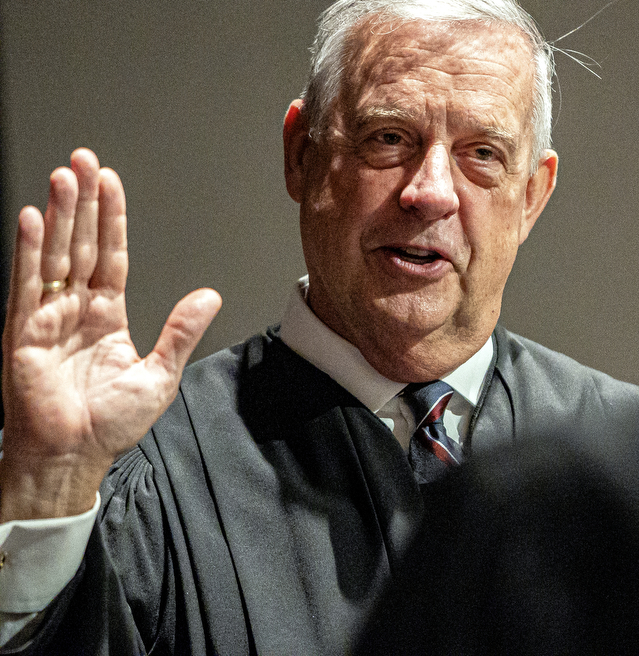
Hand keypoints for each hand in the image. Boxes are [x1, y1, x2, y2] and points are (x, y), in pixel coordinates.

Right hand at [0, 149, 221, 520]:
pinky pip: (27, 284)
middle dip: (84, 202)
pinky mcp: (24, 333)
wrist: (74, 456)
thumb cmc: (110, 424)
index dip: (112, 219)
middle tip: (85, 160)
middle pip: (81, 244)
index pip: (111, 255)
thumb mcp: (160, 373)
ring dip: (60, 215)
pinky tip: (35, 219)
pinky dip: (31, 251)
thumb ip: (181, 330)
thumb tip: (209, 296)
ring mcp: (47, 318)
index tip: (111, 182)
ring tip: (65, 176)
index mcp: (107, 316)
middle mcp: (75, 310)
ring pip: (55, 254)